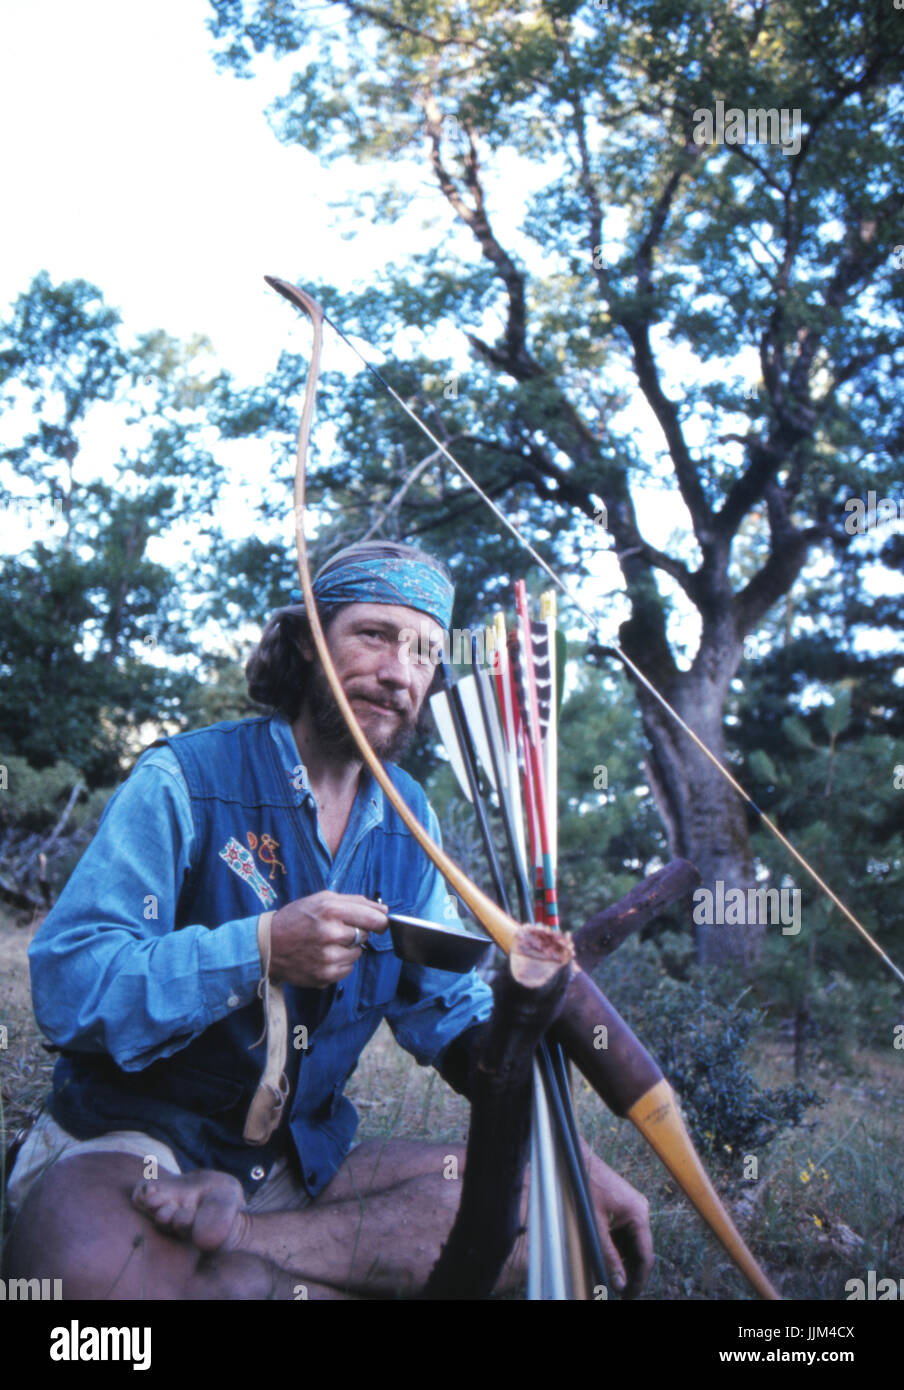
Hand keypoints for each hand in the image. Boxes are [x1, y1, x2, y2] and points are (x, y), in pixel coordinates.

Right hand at [269, 891, 388, 988]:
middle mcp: (330, 934)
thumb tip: (383, 910)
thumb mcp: (322, 899)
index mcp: (331, 910)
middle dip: (356, 931)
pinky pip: (348, 969)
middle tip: (337, 929)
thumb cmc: (296, 918)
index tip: (379, 922)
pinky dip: (340, 962)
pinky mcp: (324, 976)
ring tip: (327, 943)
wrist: (267, 944)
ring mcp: (328, 957)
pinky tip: (323, 955)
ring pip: (358, 953)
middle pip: (365, 935)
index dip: (379, 920)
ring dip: (348, 948)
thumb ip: (354, 901)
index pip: (374, 918)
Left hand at [582, 1143, 653, 1297]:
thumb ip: (608, 1254)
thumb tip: (619, 1282)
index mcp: (638, 1214)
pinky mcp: (625, 1207)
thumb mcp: (595, 1224)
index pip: (646, 1255)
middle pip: (642, 1250)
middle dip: (633, 1272)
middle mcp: (641, 1211)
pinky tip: (611, 1260)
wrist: (579, 1159)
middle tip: (622, 1292)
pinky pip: (626, 1233)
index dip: (639, 1278)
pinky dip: (620, 1248)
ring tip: (616, 1280)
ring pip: (634, 1243)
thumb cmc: (586, 1187)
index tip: (629, 1295)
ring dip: (626, 1261)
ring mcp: (634, 1208)